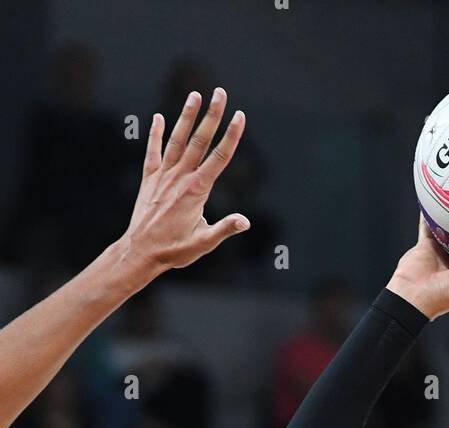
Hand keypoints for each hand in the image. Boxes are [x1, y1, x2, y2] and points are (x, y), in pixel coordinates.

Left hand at [120, 88, 249, 278]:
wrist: (141, 251)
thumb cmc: (174, 250)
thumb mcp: (204, 243)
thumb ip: (225, 229)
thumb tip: (245, 222)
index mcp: (197, 190)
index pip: (219, 157)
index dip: (232, 135)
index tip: (240, 116)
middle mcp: (180, 177)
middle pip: (200, 140)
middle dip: (212, 115)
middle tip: (220, 92)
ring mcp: (163, 175)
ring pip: (177, 139)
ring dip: (186, 116)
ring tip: (194, 95)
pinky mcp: (149, 179)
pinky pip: (153, 151)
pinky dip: (155, 134)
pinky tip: (157, 118)